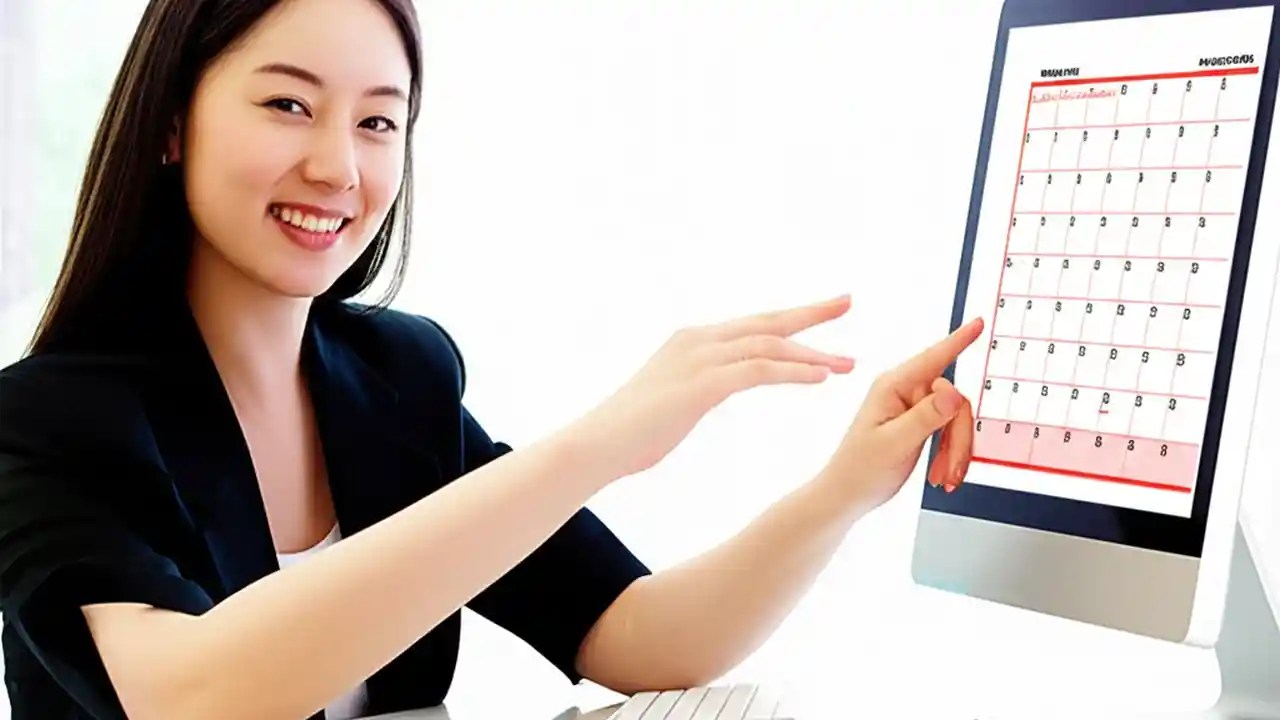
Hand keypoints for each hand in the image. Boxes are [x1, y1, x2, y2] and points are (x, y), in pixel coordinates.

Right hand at [576, 295, 856, 479]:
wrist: (595, 445)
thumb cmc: (630, 434)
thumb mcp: (672, 399)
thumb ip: (698, 386)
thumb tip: (712, 389)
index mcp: (692, 342)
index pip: (752, 324)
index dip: (790, 318)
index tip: (823, 311)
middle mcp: (698, 340)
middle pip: (766, 322)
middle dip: (810, 313)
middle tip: (847, 303)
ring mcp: (698, 359)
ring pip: (769, 346)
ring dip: (812, 353)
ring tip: (846, 363)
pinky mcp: (701, 384)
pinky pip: (759, 371)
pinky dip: (793, 371)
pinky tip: (820, 378)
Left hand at [819, 317, 984, 510]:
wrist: (848, 494)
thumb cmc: (860, 469)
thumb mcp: (896, 443)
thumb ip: (927, 416)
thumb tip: (953, 390)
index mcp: (892, 387)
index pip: (932, 358)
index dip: (959, 341)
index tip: (979, 323)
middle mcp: (903, 391)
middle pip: (954, 400)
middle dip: (958, 437)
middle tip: (951, 469)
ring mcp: (912, 406)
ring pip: (956, 418)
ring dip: (955, 450)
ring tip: (942, 477)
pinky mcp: (919, 422)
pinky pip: (950, 430)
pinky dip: (950, 454)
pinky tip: (940, 473)